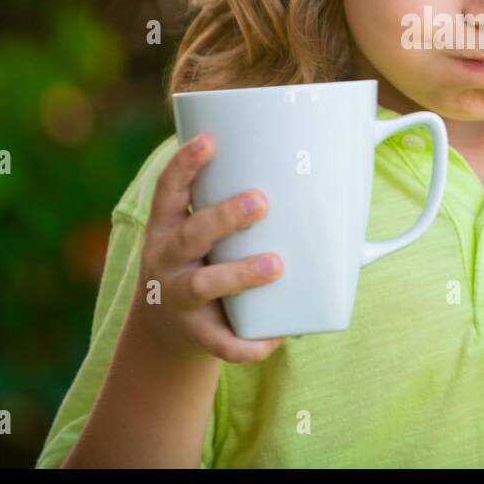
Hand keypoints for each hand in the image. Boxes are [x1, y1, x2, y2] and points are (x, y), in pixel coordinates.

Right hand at [129, 131, 286, 364]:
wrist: (164, 329)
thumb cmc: (202, 260)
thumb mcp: (199, 231)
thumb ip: (233, 205)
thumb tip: (320, 175)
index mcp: (167, 225)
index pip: (169, 188)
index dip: (185, 163)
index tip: (210, 140)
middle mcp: (166, 259)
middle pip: (190, 234)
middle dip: (224, 217)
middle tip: (261, 201)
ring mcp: (177, 298)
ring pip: (203, 284)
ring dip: (239, 273)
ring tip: (276, 265)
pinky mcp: (194, 334)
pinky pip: (221, 341)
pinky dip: (248, 342)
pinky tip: (277, 338)